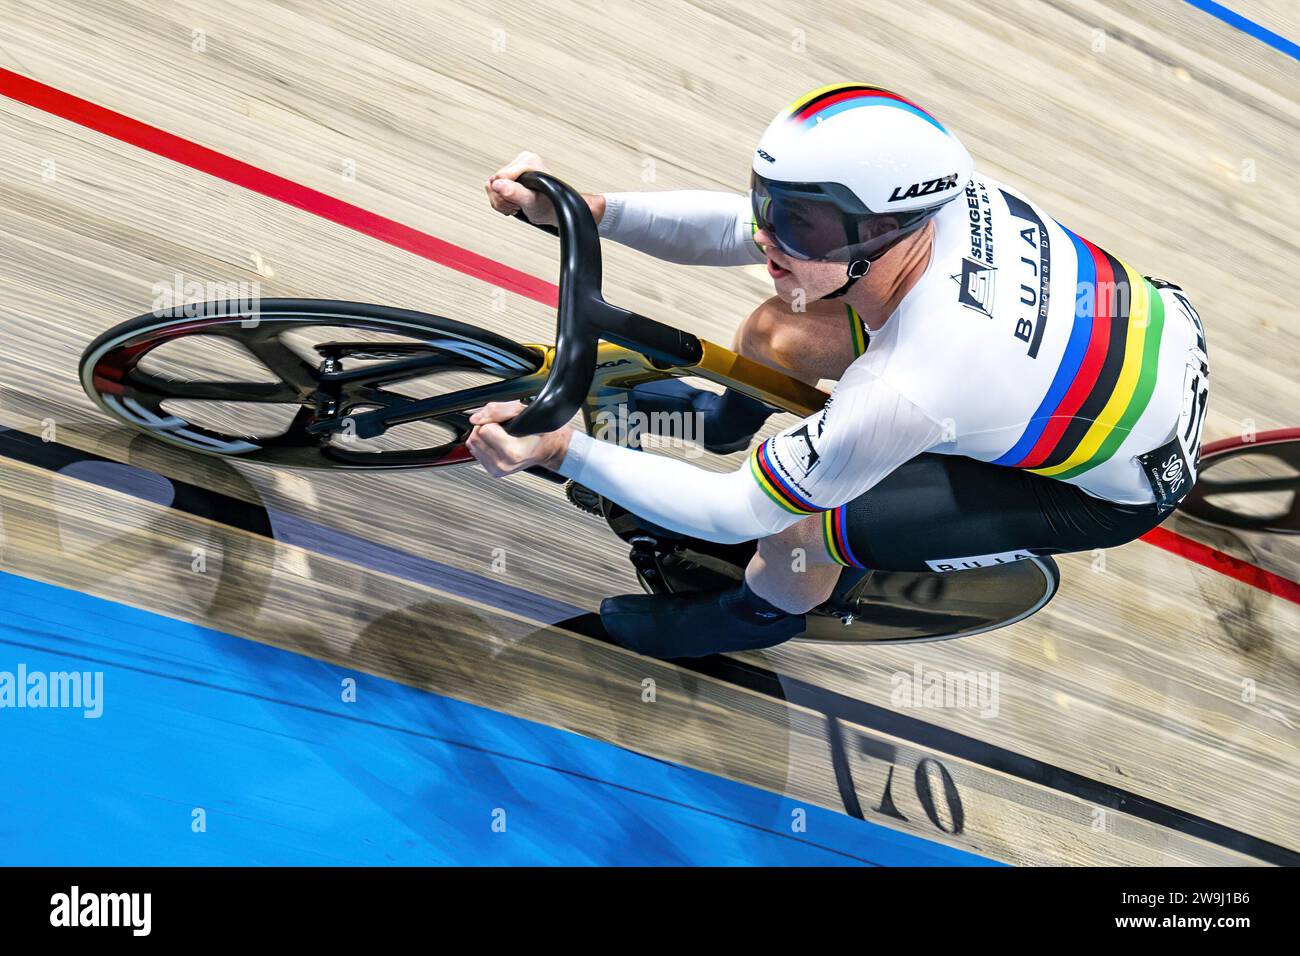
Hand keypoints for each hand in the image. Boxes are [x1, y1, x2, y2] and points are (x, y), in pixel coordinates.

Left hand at [466, 400, 571, 476]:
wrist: (548, 449)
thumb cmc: (539, 431)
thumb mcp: (522, 411)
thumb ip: (497, 410)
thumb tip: (476, 418)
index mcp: (511, 452)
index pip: (482, 430)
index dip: (491, 421)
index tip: (503, 424)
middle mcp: (503, 464)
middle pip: (475, 438)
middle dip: (485, 428)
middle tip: (501, 429)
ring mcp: (498, 470)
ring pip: (473, 446)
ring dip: (483, 438)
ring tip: (501, 436)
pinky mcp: (494, 472)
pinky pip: (476, 453)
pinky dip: (484, 446)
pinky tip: (498, 444)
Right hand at [485, 151, 605, 226]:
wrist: (555, 212)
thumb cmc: (549, 207)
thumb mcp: (531, 201)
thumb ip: (514, 193)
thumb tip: (498, 185)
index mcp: (527, 161)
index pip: (499, 178)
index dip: (504, 195)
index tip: (518, 203)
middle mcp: (521, 162)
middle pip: (493, 182)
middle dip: (502, 199)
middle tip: (518, 206)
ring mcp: (516, 169)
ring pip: (492, 186)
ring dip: (501, 202)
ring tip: (517, 205)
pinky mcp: (512, 177)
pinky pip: (494, 188)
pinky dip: (501, 201)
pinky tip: (514, 203)